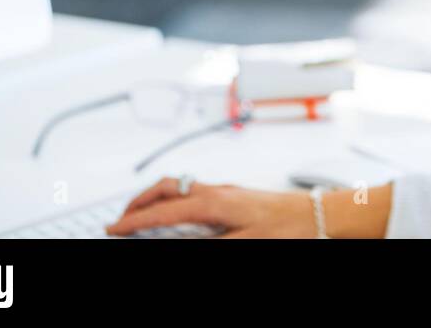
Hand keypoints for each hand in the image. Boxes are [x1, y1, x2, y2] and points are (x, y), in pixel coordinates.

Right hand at [105, 177, 316, 237]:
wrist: (317, 213)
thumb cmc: (287, 227)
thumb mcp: (243, 243)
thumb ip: (206, 245)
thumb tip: (175, 242)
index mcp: (214, 203)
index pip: (162, 210)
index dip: (134, 221)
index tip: (112, 230)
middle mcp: (216, 191)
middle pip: (165, 188)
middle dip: (138, 202)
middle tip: (119, 220)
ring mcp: (225, 190)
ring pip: (179, 185)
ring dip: (155, 198)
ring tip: (141, 215)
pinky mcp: (233, 195)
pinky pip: (194, 191)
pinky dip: (174, 199)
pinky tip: (175, 213)